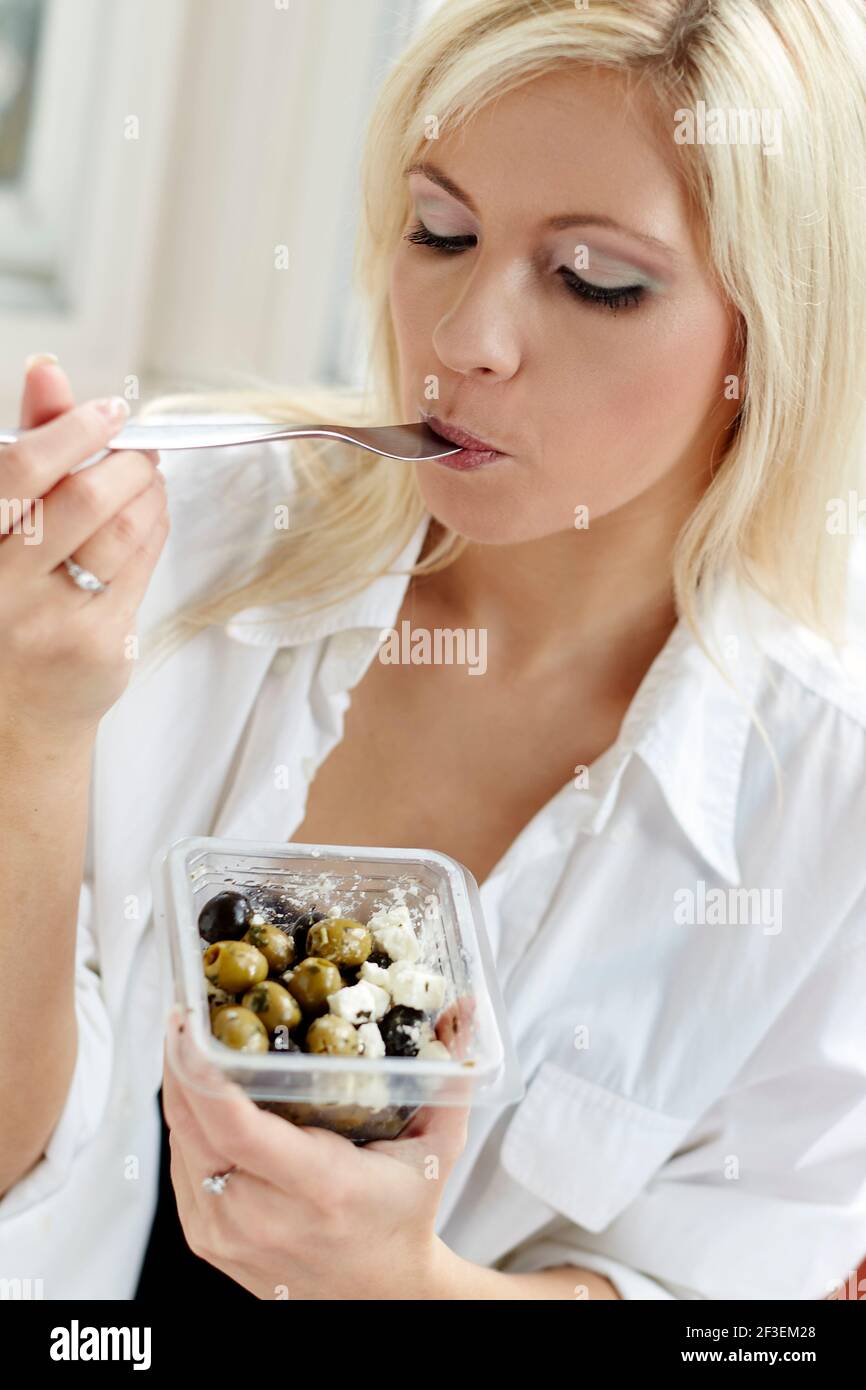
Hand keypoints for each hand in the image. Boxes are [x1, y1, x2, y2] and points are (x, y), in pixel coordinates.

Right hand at [0, 357, 167, 731]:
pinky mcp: (98, 645)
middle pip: (83, 501)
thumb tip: (48, 369)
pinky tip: (150, 515)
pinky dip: (154, 527)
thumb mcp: (0, 526)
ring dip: (148, 491)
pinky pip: (142, 567)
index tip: (109, 412)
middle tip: (138, 449)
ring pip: (122, 532)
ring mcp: (51, 621)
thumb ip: (26, 449)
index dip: (72, 430)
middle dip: (124, 462)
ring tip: (147, 477)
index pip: (20, 471)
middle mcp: (2, 587)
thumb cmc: (6, 601)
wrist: (14, 714)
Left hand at [162, 1007, 471, 1299]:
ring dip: (178, 1084)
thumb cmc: (406, 1213)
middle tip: (189, 1008)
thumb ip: (451, 1073)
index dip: (202, 1070)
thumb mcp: (437, 1146)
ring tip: (189, 1035)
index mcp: (318, 1189)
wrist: (379, 1296)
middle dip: (181, 1059)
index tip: (194, 1023)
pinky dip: (184, 1120)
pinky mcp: (204, 1239)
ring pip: (178, 1139)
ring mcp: (224, 1234)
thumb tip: (465, 1004)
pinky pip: (181, 1164)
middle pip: (192, 1124)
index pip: (235, 1127)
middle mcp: (260, 1218)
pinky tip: (196, 1087)